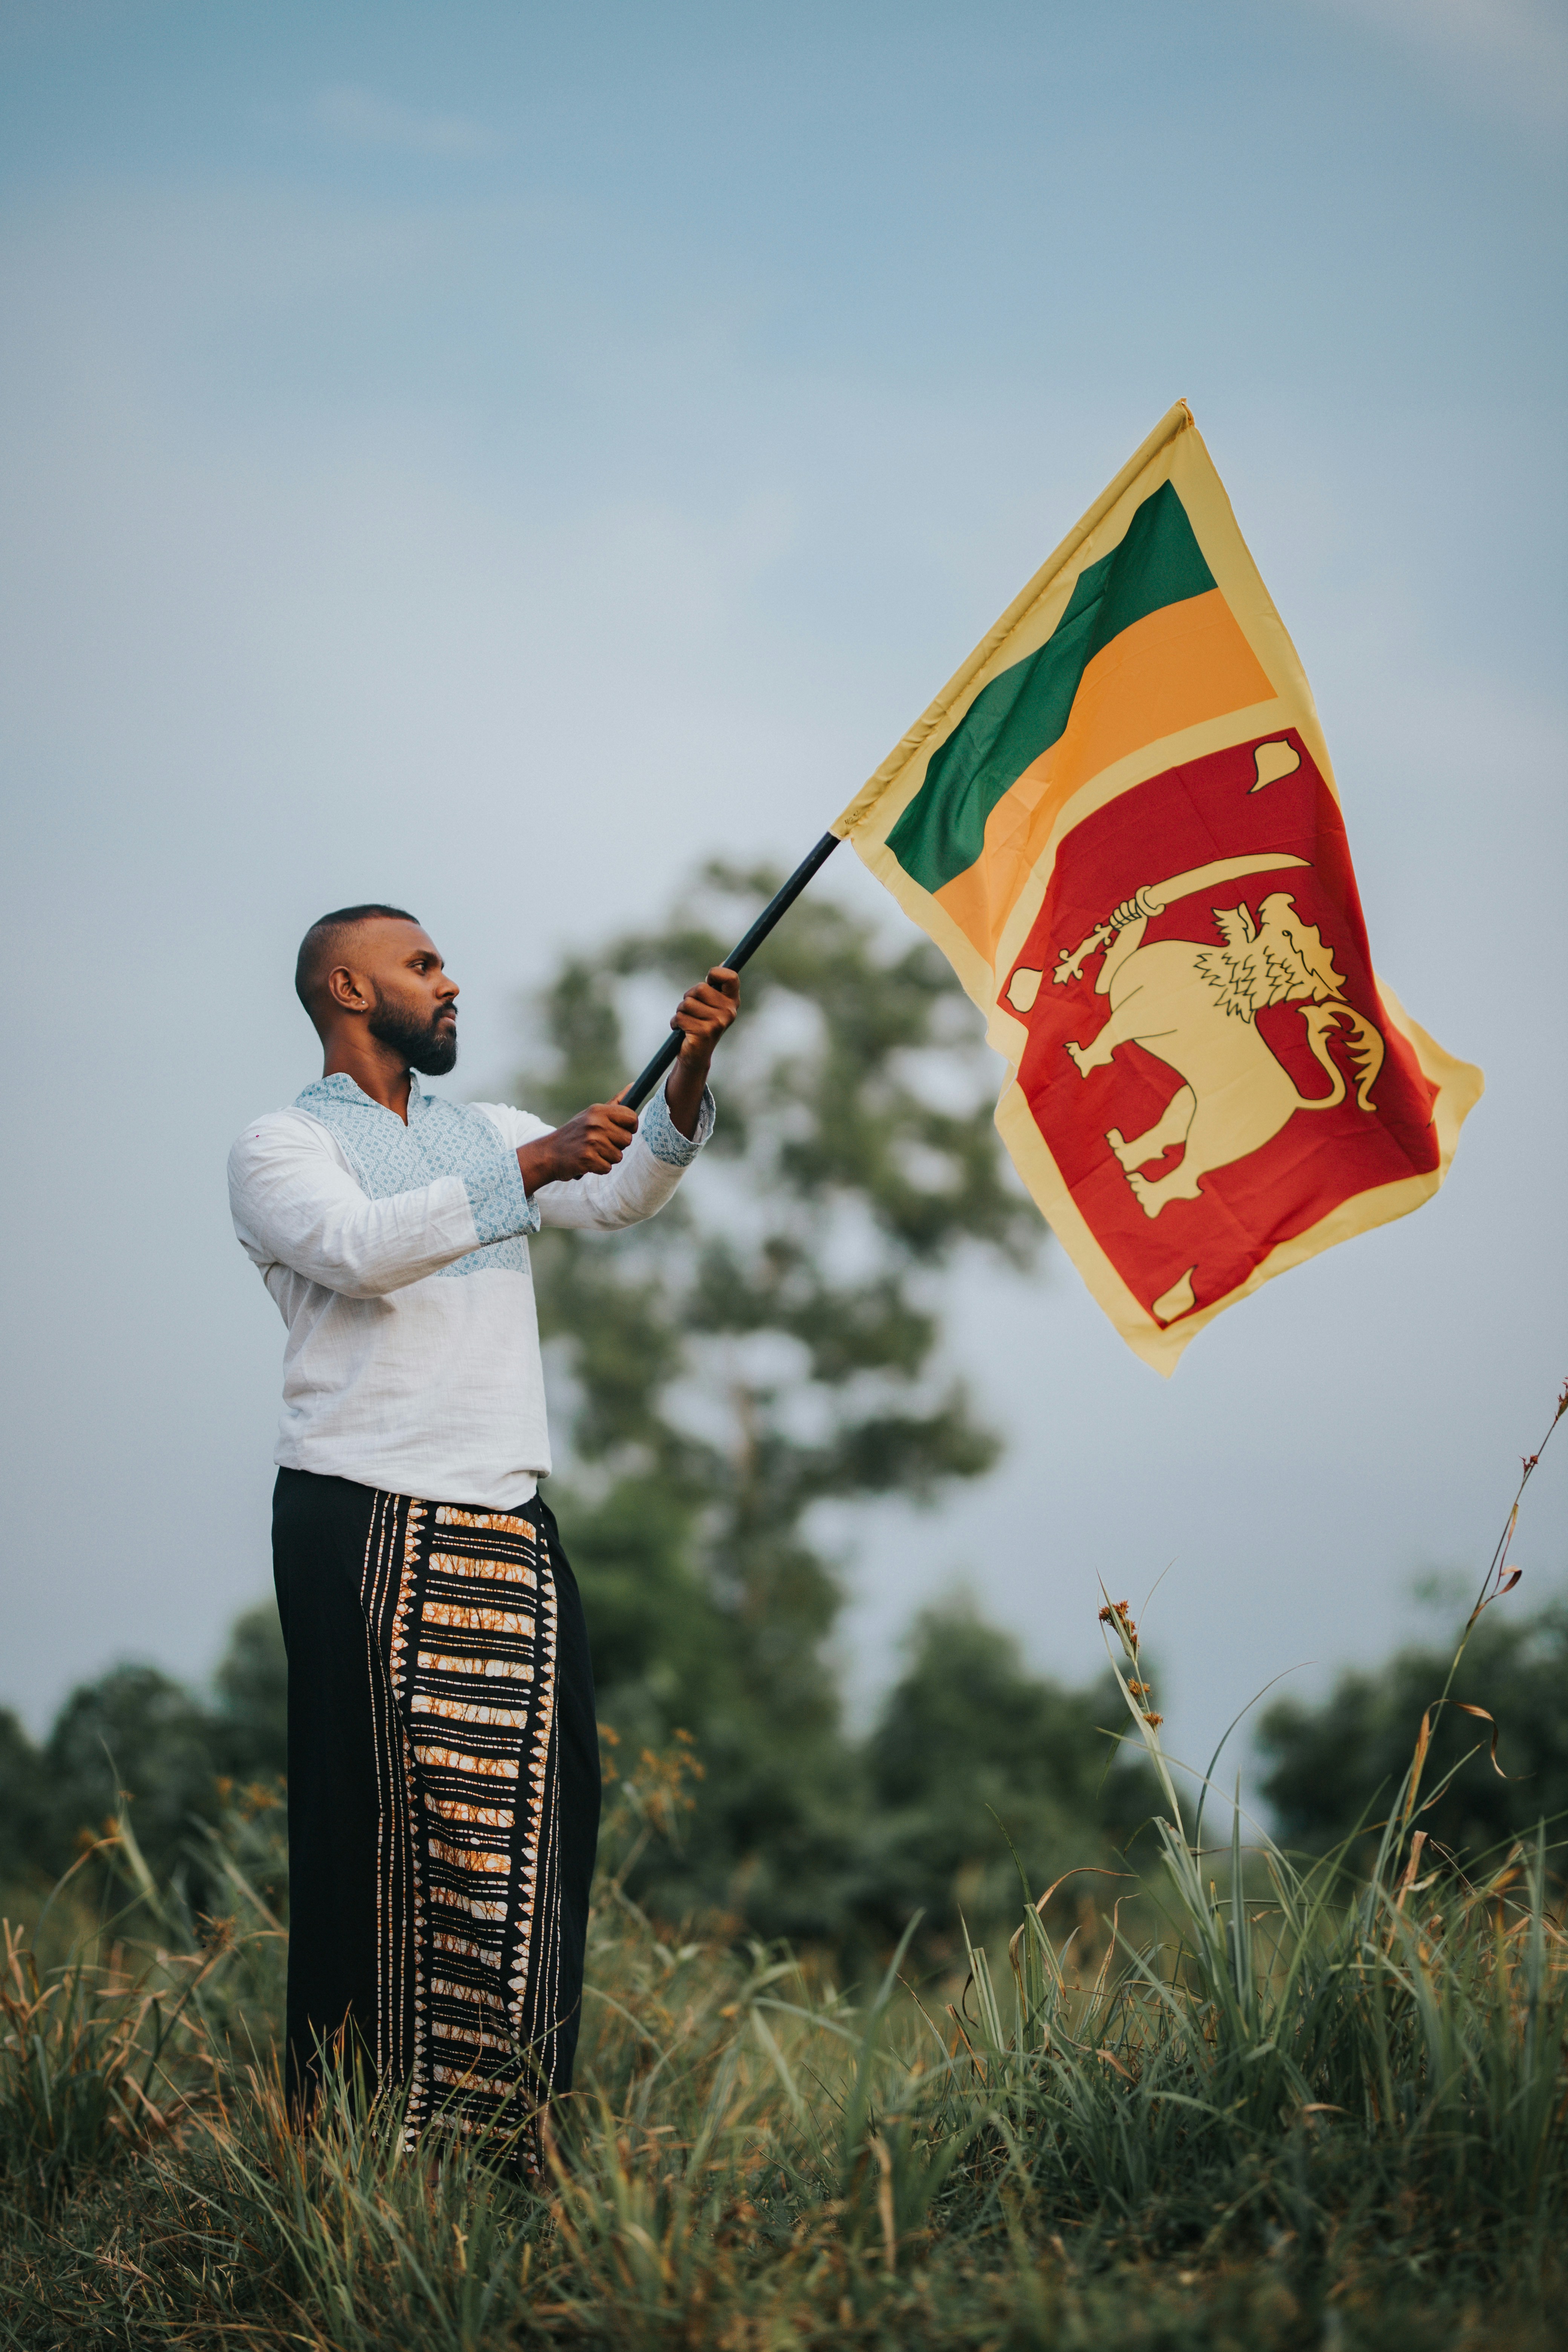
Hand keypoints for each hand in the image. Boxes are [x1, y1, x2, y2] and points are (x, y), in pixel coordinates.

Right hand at [516, 1099, 638, 1191]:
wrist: (548, 1153)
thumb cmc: (575, 1133)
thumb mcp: (591, 1114)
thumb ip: (614, 1103)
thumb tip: (632, 1085)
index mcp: (598, 1111)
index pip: (631, 1117)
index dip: (630, 1127)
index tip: (620, 1130)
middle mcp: (595, 1124)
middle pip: (627, 1140)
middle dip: (617, 1145)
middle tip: (600, 1144)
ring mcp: (591, 1141)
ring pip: (618, 1156)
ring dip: (606, 1158)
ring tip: (591, 1152)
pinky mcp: (587, 1159)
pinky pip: (607, 1168)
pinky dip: (598, 1168)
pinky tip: (587, 1161)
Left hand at [663, 966, 739, 1136]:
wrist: (697, 1054)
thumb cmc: (701, 1024)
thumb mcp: (711, 1003)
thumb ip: (716, 985)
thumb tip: (722, 962)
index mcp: (732, 1002)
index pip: (730, 977)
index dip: (715, 973)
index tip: (709, 981)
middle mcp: (729, 1012)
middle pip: (699, 988)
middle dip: (688, 997)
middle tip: (692, 1010)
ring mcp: (717, 1023)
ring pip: (686, 1003)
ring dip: (681, 1012)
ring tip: (688, 1022)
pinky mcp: (703, 1033)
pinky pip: (680, 1017)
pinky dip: (676, 1023)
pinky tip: (682, 1031)